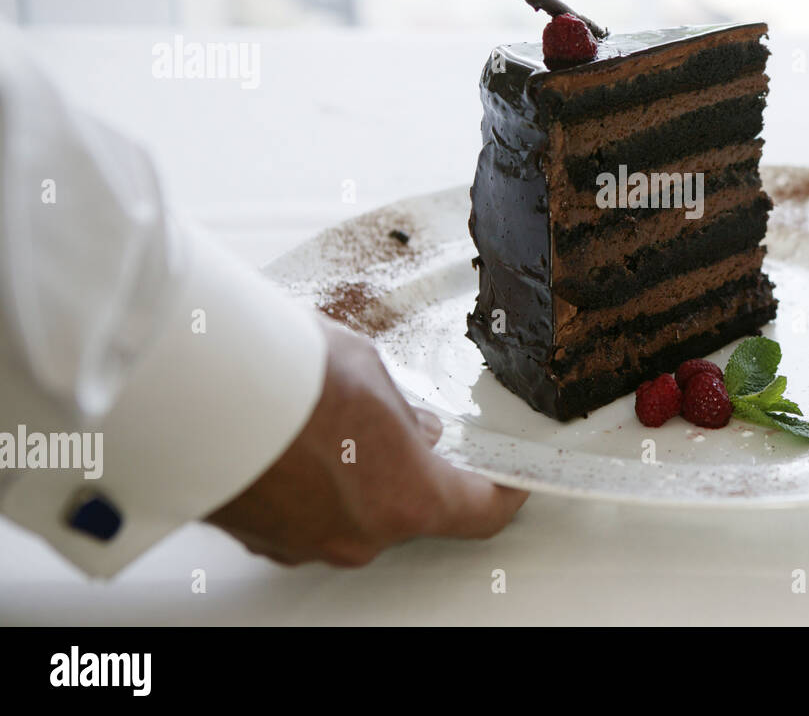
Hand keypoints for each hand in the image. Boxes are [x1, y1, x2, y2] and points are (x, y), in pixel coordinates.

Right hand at [207, 318, 526, 566]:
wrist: (190, 391)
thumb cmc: (282, 376)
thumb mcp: (370, 373)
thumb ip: (402, 412)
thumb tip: (414, 428)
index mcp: (406, 497)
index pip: (479, 511)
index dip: (503, 493)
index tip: (513, 479)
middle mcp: (359, 535)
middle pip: (411, 507)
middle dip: (411, 465)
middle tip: (400, 421)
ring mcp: (306, 541)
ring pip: (353, 510)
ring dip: (354, 471)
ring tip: (331, 415)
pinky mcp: (260, 536)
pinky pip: (305, 512)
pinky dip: (310, 481)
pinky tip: (293, 435)